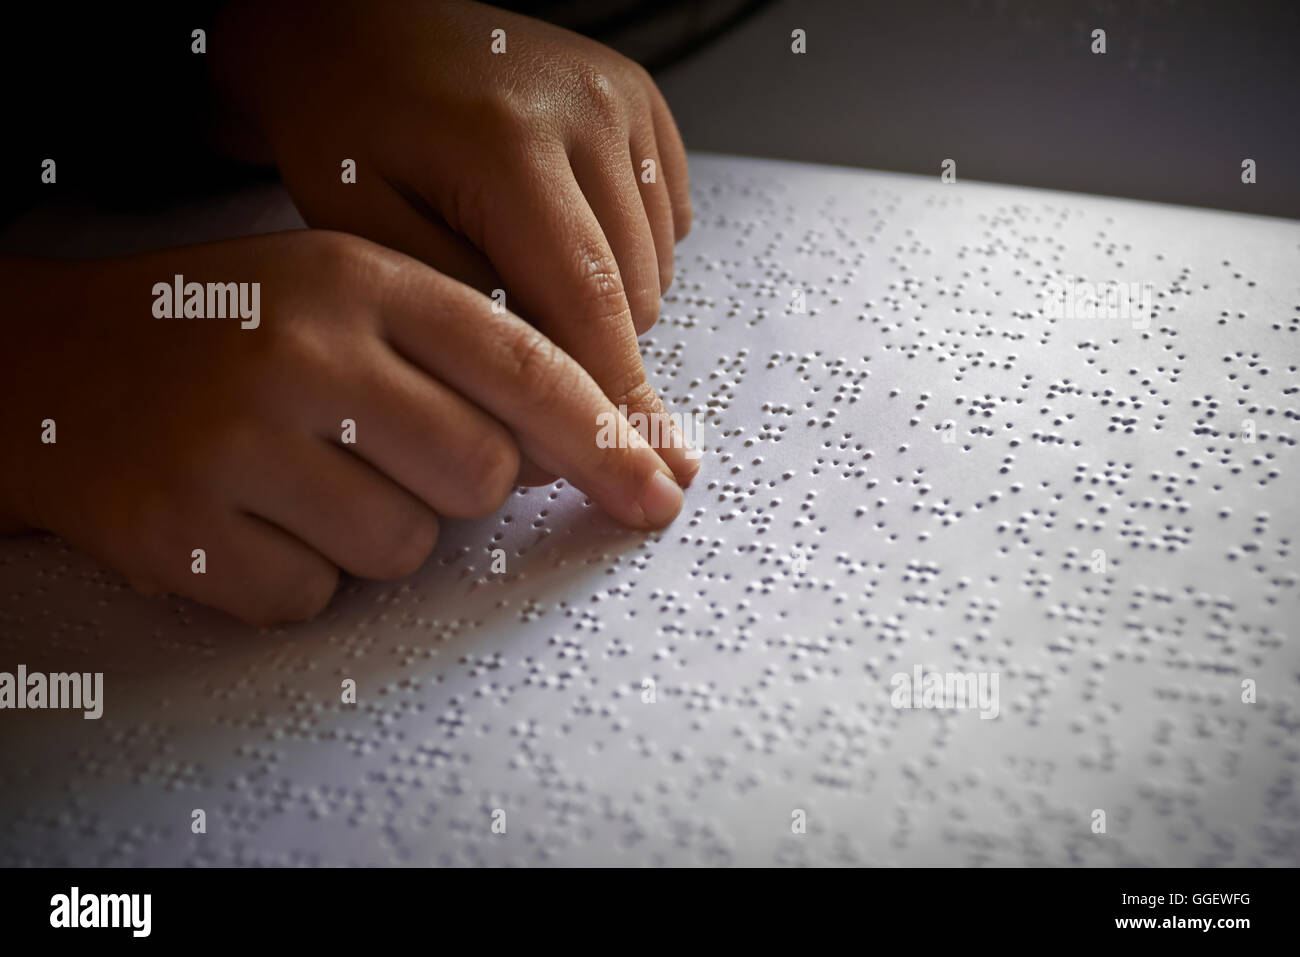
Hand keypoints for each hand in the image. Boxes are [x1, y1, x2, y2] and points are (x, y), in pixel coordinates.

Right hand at [0, 233, 683, 624]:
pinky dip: (296, 574)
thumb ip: (471, 356)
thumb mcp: (349, 295)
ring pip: (404, 549)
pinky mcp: (186, 531)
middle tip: (376, 445)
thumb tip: (605, 451)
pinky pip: (315, 598)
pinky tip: (248, 516)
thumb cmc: (234, 333)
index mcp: (361, 279)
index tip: (659, 490)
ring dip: (372, 531)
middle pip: (481, 476)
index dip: (606, 438)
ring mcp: (238, 442)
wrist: (57, 365)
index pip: (525, 366)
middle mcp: (305, 353)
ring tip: (298, 474)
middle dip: (455, 483)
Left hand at [208, 0, 697, 481]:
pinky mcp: (643, 103)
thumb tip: (548, 427)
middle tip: (522, 362)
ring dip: (605, 308)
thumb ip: (464, 331)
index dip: (612, 400)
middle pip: (632, 296)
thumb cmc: (345, 128)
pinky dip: (623, 257)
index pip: (588, 303)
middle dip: (591, 356)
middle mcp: (586, 110)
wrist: (359, 28)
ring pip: (655, 270)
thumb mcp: (367, 239)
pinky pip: (666, 225)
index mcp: (507, 142)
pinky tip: (557, 236)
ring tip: (522, 275)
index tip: (634, 470)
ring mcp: (623, 101)